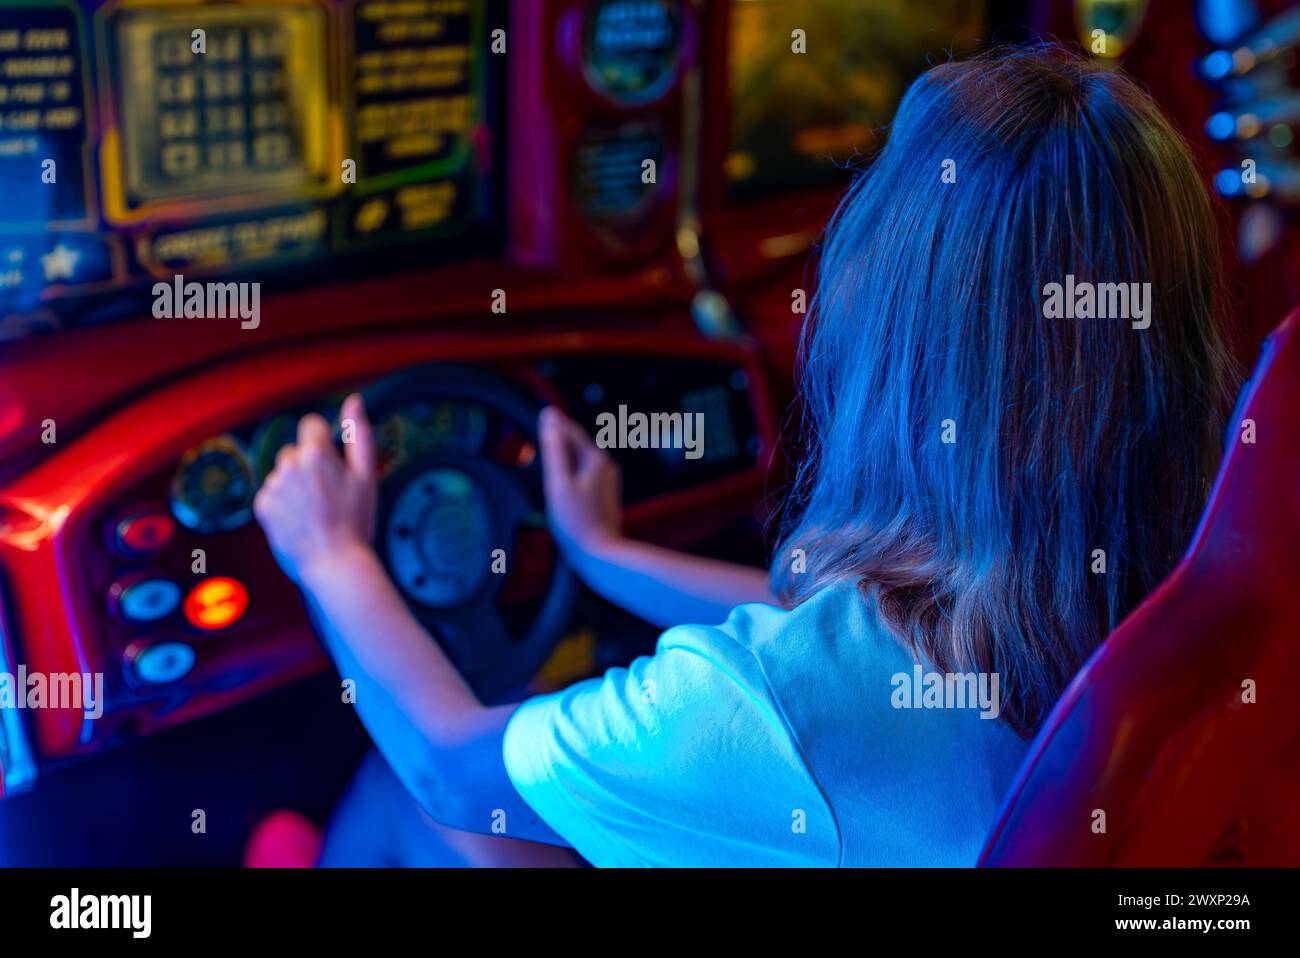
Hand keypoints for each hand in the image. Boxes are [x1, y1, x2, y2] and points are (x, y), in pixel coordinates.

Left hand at [254, 393, 378, 587]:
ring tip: (314, 511)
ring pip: (283, 473)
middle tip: (327, 495)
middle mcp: (290, 465)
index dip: (323, 442)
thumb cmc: (356, 521)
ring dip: (295, 485)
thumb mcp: (366, 476)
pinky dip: (283, 504)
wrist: (334, 563)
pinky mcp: (262, 506)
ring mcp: (273, 486)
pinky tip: (300, 520)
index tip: (331, 463)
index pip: (310, 424)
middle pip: (295, 451)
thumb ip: (359, 434)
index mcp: (317, 454)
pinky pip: (271, 493)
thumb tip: (354, 400)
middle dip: (308, 466)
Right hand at [538, 406, 621, 560]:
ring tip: (546, 452)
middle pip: (577, 444)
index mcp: (595, 458)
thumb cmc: (576, 521)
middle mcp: (605, 465)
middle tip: (540, 431)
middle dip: (559, 438)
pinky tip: (560, 478)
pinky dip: (570, 470)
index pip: (571, 431)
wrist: (600, 554)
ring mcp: (607, 481)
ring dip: (564, 454)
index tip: (541, 413)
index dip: (554, 423)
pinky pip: (584, 474)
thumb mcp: (557, 483)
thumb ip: (553, 449)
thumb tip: (549, 417)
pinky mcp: (604, 495)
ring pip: (581, 459)